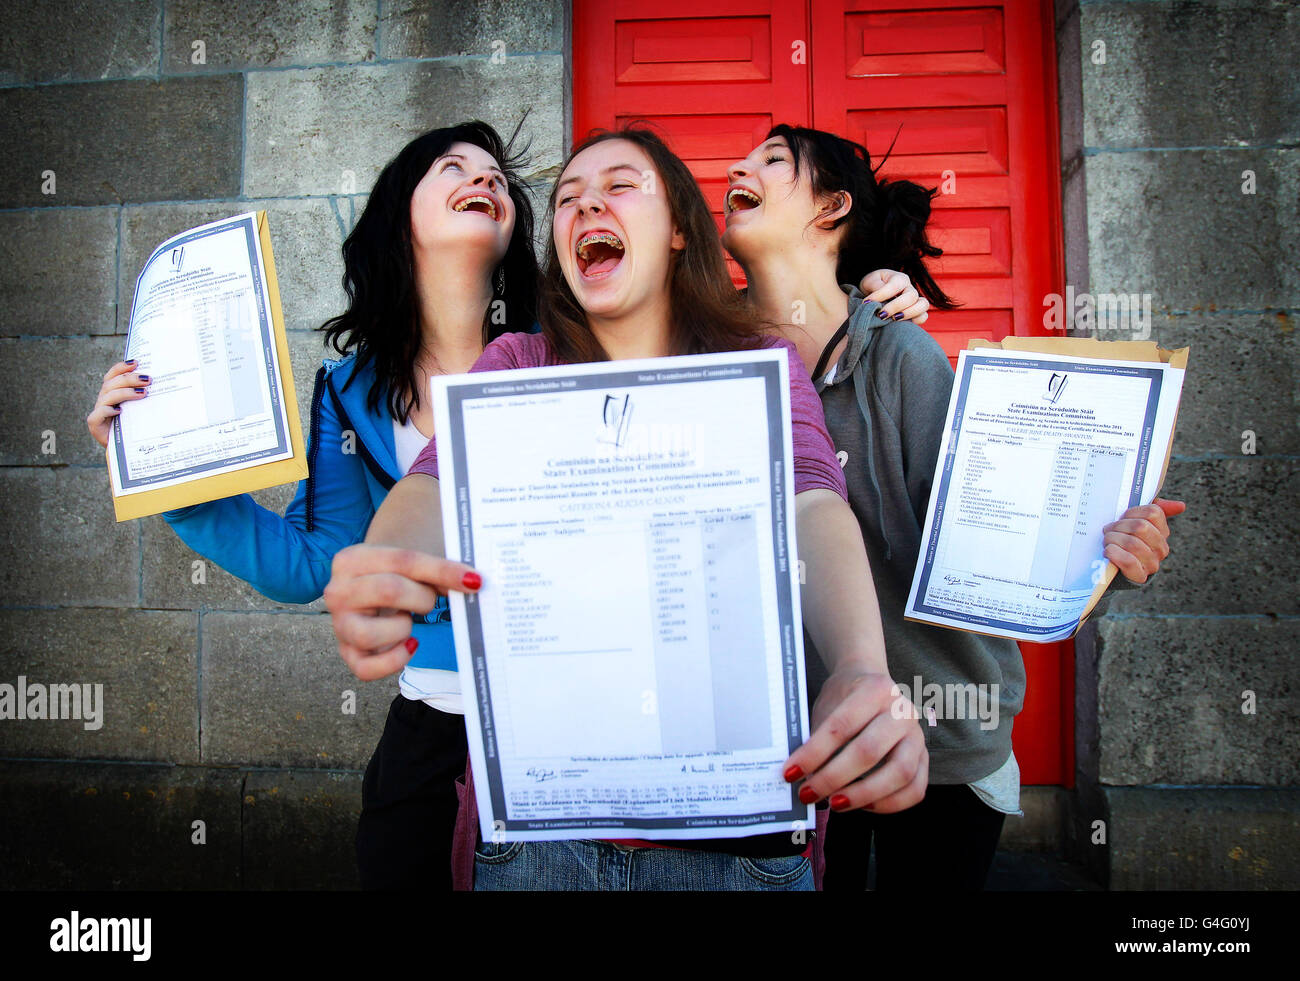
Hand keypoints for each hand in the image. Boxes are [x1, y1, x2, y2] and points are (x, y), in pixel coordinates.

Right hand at [87, 360, 151, 447]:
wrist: (130, 453)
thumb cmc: (139, 430)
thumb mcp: (146, 412)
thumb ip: (149, 399)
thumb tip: (166, 384)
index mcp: (113, 394)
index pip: (113, 376)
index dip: (121, 368)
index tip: (136, 362)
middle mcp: (104, 401)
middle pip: (112, 384)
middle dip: (129, 379)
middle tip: (148, 380)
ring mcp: (99, 413)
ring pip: (107, 396)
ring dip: (125, 392)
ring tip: (143, 393)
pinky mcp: (95, 426)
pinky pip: (96, 415)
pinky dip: (107, 410)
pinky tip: (119, 410)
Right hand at [324, 544, 481, 680]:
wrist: (368, 590)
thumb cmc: (394, 575)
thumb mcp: (410, 566)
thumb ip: (437, 572)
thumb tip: (472, 583)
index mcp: (352, 559)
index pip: (404, 561)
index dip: (443, 571)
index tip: (473, 581)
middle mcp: (338, 591)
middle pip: (389, 591)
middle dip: (422, 598)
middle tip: (429, 601)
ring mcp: (340, 625)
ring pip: (370, 633)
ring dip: (403, 628)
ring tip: (407, 621)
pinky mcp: (348, 653)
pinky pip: (368, 668)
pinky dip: (395, 660)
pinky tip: (410, 645)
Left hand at [783, 669, 927, 813]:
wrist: (872, 684)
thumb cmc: (845, 699)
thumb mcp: (827, 705)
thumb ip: (817, 738)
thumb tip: (800, 777)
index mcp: (874, 689)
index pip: (841, 725)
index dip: (814, 752)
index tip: (791, 772)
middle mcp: (901, 710)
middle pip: (869, 750)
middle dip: (834, 777)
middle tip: (809, 793)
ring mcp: (917, 734)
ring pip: (899, 773)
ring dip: (863, 795)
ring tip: (835, 803)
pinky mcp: (925, 757)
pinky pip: (915, 789)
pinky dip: (889, 804)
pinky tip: (864, 806)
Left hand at [858, 269, 929, 324]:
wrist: (874, 293)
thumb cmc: (873, 286)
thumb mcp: (870, 282)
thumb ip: (874, 287)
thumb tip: (877, 298)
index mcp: (899, 278)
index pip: (894, 285)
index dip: (881, 295)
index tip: (866, 302)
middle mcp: (910, 288)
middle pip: (911, 296)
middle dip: (895, 307)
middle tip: (881, 315)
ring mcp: (915, 301)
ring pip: (923, 305)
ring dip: (909, 313)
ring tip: (894, 319)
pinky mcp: (916, 313)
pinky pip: (923, 317)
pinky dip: (915, 321)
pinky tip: (901, 324)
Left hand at [1103, 497, 1184, 583]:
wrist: (1115, 567)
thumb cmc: (1125, 538)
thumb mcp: (1137, 520)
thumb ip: (1157, 509)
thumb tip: (1181, 506)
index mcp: (1163, 532)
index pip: (1152, 512)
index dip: (1132, 512)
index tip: (1122, 517)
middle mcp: (1161, 548)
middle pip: (1141, 527)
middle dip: (1119, 526)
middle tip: (1109, 530)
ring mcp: (1152, 563)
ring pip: (1132, 543)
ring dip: (1113, 539)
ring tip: (1107, 540)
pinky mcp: (1139, 576)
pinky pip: (1128, 561)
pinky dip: (1114, 553)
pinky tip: (1108, 550)